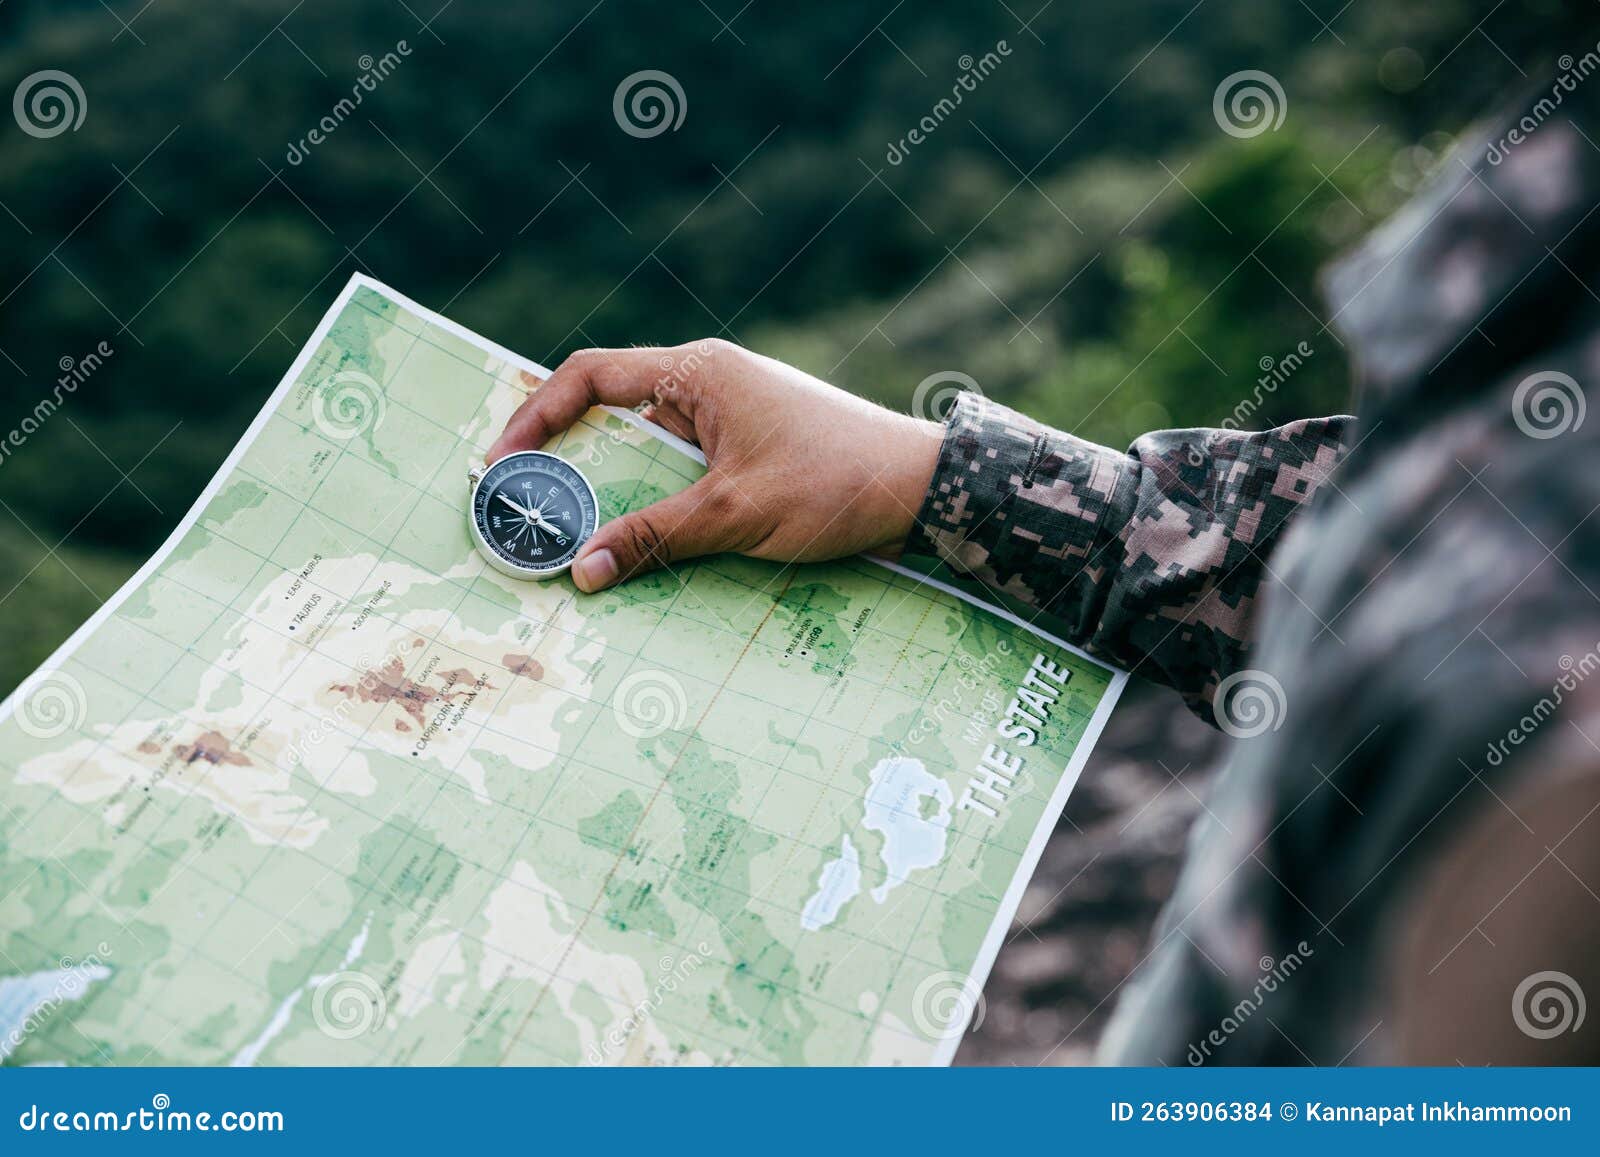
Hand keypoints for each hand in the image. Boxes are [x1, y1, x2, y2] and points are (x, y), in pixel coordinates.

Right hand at [486, 340, 943, 592]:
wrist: (924, 488)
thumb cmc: (836, 482)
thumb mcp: (738, 513)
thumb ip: (657, 537)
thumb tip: (583, 572)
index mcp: (698, 373)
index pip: (589, 376)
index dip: (535, 416)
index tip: (501, 466)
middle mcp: (706, 386)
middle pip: (611, 419)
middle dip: (566, 469)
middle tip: (524, 520)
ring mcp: (728, 422)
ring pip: (647, 457)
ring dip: (614, 499)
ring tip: (574, 548)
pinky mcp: (748, 455)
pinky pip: (683, 479)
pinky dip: (657, 511)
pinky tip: (640, 555)